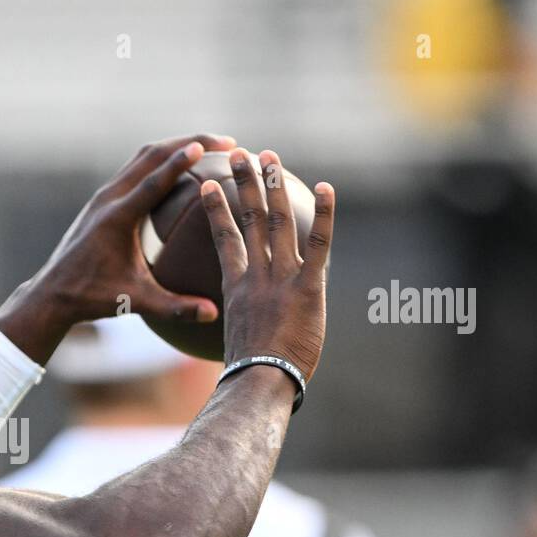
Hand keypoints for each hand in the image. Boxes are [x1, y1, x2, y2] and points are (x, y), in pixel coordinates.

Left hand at [0, 134, 235, 363]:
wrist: (53, 293)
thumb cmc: (92, 298)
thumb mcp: (135, 303)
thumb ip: (174, 308)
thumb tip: (213, 315)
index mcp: (116, 219)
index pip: (152, 183)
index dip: (179, 163)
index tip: (206, 147)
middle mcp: (108, 199)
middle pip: (151, 157)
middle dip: (190, 143)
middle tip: (227, 142)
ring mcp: (104, 196)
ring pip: (143, 158)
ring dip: (176, 147)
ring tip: (211, 147)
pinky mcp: (103, 199)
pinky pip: (136, 169)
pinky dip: (161, 161)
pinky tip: (183, 168)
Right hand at [202, 147, 333, 379]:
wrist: (258, 381)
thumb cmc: (247, 373)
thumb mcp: (236, 341)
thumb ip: (239, 321)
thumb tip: (235, 328)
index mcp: (236, 288)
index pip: (225, 239)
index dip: (217, 210)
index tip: (210, 186)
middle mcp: (256, 276)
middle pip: (250, 220)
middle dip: (245, 184)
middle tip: (240, 154)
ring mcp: (281, 279)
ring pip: (278, 223)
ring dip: (273, 186)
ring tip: (269, 157)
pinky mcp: (308, 288)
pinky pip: (319, 245)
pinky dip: (324, 215)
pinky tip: (326, 187)